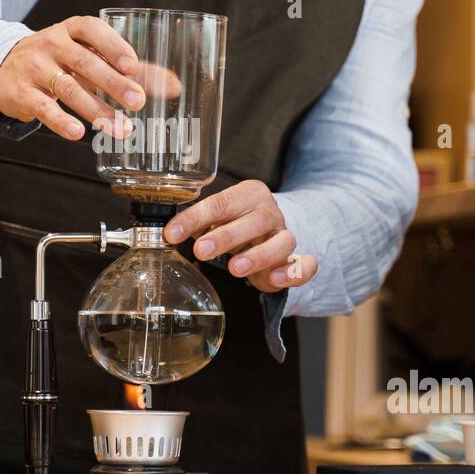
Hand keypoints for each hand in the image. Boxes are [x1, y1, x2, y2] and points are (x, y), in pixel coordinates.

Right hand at [0, 16, 143, 140]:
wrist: (2, 68)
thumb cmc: (59, 61)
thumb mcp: (88, 56)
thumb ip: (129, 70)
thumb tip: (174, 86)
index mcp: (71, 29)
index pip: (92, 30)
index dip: (113, 46)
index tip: (133, 66)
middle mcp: (51, 44)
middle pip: (84, 62)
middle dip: (113, 83)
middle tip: (138, 102)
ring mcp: (34, 68)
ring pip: (68, 88)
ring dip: (96, 109)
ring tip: (121, 128)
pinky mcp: (21, 93)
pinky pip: (43, 108)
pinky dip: (60, 122)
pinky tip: (78, 134)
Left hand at [163, 180, 317, 292]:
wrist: (268, 234)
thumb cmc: (236, 224)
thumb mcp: (216, 219)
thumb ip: (198, 223)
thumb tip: (169, 232)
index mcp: (248, 194)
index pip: (221, 202)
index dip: (195, 218)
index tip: (173, 234)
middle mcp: (269, 212)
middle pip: (253, 221)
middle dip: (226, 236)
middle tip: (201, 250)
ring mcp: (285, 235)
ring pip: (281, 242)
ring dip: (258, 255)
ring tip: (234, 268)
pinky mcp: (295, 260)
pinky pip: (304, 266)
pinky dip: (293, 272)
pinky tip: (274, 279)